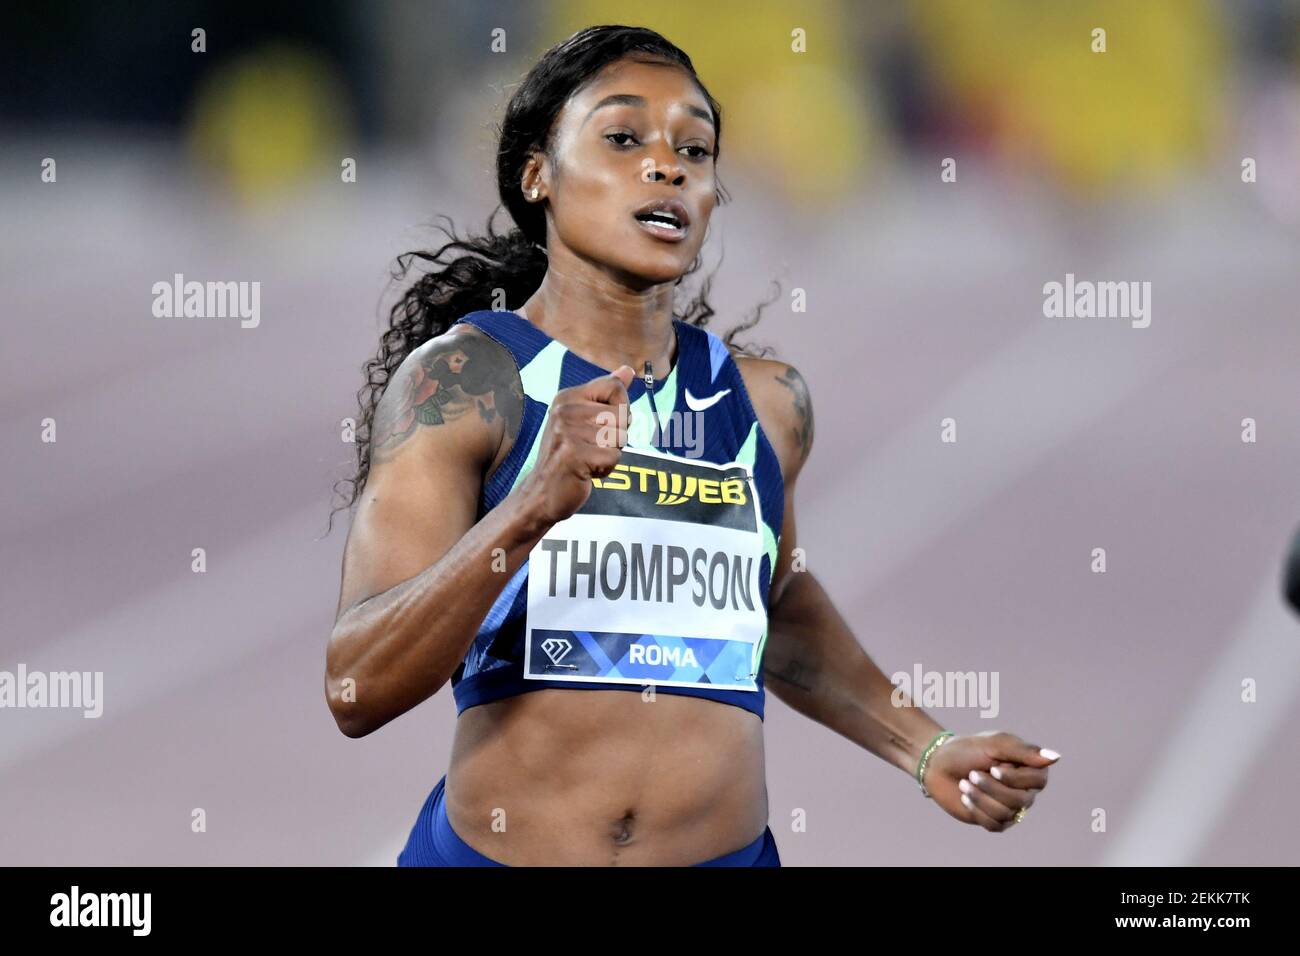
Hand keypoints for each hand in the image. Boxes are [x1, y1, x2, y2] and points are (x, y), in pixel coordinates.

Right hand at [517, 365, 634, 525]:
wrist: (541, 493)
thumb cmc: (568, 456)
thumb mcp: (584, 419)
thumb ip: (607, 394)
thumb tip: (628, 370)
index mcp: (567, 397)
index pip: (615, 387)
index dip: (620, 409)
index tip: (602, 425)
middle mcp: (565, 410)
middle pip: (622, 414)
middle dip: (617, 436)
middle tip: (592, 448)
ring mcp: (567, 432)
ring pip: (620, 437)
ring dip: (611, 453)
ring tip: (588, 458)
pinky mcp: (573, 454)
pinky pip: (613, 457)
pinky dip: (606, 469)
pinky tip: (586, 471)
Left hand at [921, 731, 1059, 831]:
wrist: (938, 764)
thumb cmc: (967, 749)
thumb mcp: (995, 743)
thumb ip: (1025, 751)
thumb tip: (1056, 757)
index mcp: (1029, 769)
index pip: (1038, 781)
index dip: (1014, 778)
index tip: (993, 766)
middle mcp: (1024, 790)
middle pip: (1020, 800)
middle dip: (992, 787)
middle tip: (972, 773)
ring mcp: (1010, 807)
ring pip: (1006, 813)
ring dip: (980, 797)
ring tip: (965, 783)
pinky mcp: (995, 821)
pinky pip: (995, 825)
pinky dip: (977, 810)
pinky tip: (965, 797)